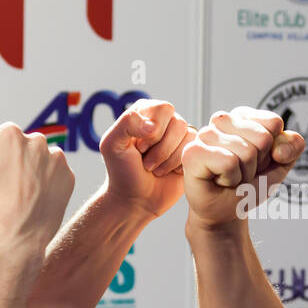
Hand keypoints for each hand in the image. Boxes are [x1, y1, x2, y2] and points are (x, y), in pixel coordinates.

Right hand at [0, 123, 75, 247]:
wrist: (14, 238)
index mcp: (10, 134)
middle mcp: (38, 142)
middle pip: (17, 148)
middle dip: (9, 163)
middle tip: (2, 189)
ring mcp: (56, 160)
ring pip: (36, 161)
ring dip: (28, 172)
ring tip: (17, 195)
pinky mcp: (68, 178)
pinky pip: (52, 175)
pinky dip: (43, 184)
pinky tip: (32, 199)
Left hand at [98, 98, 194, 218]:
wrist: (135, 199)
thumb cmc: (122, 172)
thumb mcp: (112, 145)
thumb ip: (126, 124)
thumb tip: (153, 126)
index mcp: (146, 111)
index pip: (163, 109)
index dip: (153, 131)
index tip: (139, 148)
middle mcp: (165, 120)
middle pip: (178, 123)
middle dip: (161, 148)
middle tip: (146, 162)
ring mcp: (179, 136)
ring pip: (188, 137)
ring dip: (168, 159)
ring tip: (154, 168)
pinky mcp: (189, 152)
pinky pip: (195, 151)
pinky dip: (178, 165)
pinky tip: (167, 171)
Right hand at [181, 107, 305, 227]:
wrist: (225, 212)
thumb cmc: (247, 186)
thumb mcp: (280, 165)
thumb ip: (293, 146)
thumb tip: (280, 147)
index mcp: (242, 116)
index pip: (274, 123)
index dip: (273, 150)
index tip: (257, 161)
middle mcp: (222, 120)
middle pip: (263, 138)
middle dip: (258, 164)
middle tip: (241, 172)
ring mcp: (205, 134)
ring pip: (246, 152)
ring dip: (243, 175)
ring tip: (229, 177)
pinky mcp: (192, 152)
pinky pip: (229, 163)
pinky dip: (230, 179)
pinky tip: (218, 180)